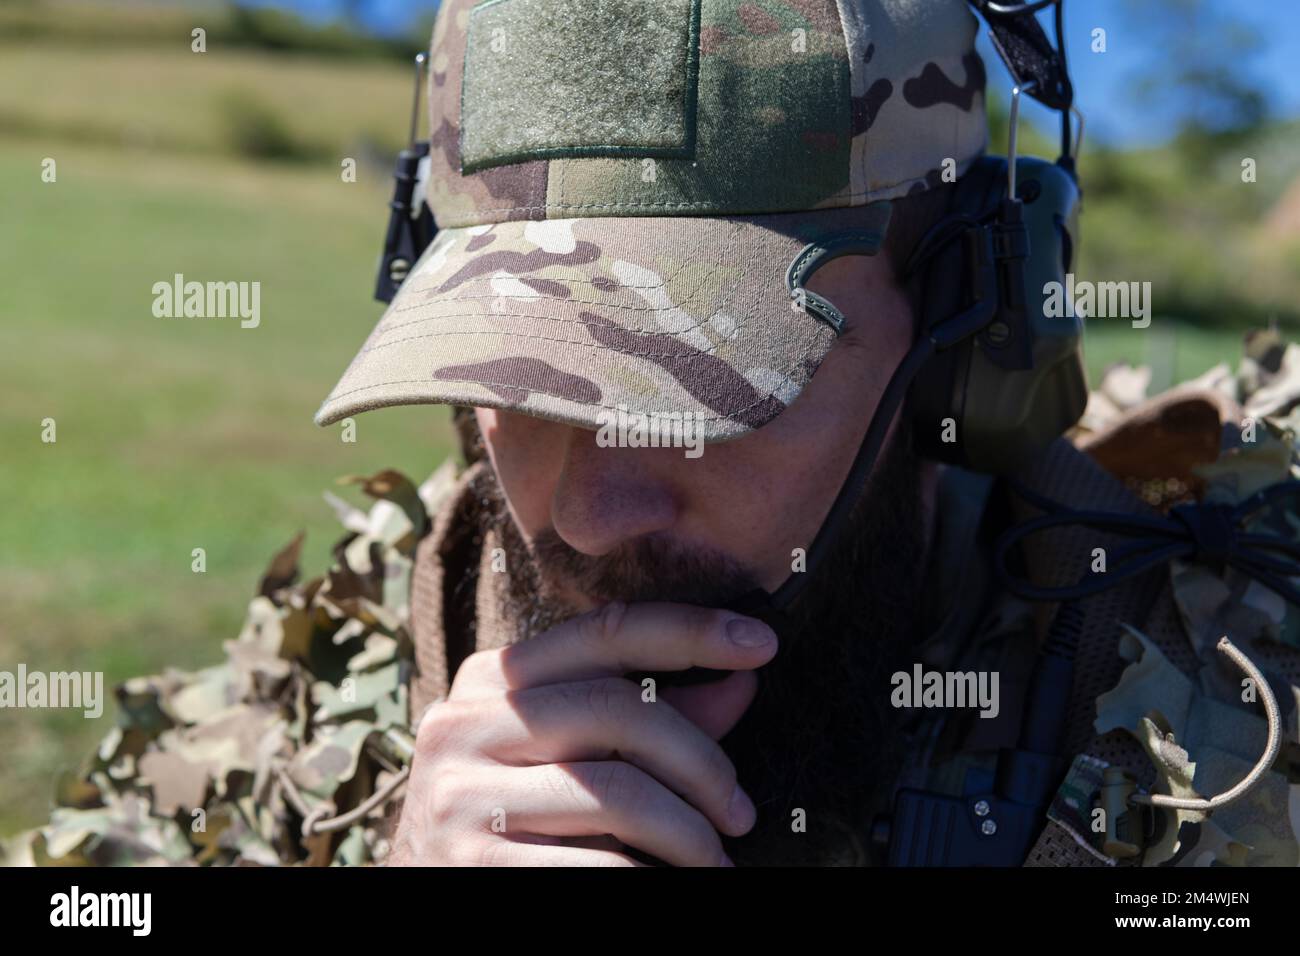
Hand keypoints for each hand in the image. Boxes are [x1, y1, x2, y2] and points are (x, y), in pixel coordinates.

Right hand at [387, 602, 777, 865]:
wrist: (423, 895)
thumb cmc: (514, 824)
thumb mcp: (570, 760)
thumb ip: (648, 722)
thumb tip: (742, 683)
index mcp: (490, 681)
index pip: (605, 633)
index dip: (690, 629)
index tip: (762, 643)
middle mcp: (464, 723)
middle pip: (620, 710)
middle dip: (702, 762)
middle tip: (740, 812)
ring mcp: (459, 794)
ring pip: (618, 790)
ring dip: (689, 833)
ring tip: (717, 861)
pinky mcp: (469, 863)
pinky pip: (597, 864)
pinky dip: (651, 878)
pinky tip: (671, 885)